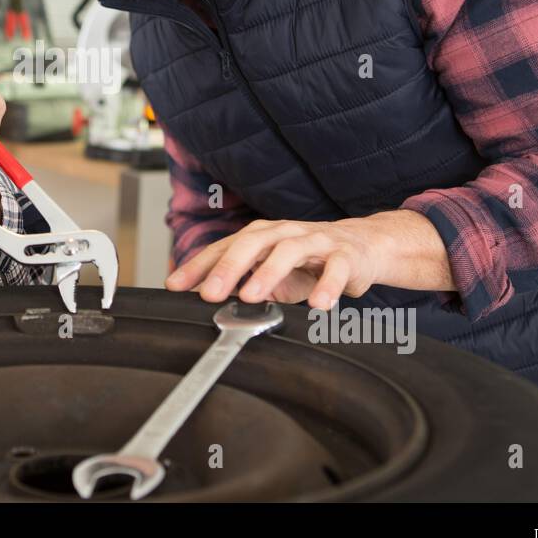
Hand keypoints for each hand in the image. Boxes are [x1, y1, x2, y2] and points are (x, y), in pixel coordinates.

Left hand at [165, 210, 451, 308]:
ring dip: (269, 273)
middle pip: (253, 242)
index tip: (175, 285)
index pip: (225, 248)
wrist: (363, 247)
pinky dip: (328, 285)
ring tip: (251, 295)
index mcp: (263, 236)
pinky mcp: (346, 255)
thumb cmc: (309, 261)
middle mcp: (285, 233)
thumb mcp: (270, 272)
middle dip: (228, 266)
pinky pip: (337, 268)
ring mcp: (316, 241)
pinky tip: (319, 304)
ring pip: (290, 251)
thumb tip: (203, 298)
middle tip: (210, 292)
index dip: (199, 265)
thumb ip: (241, 282)